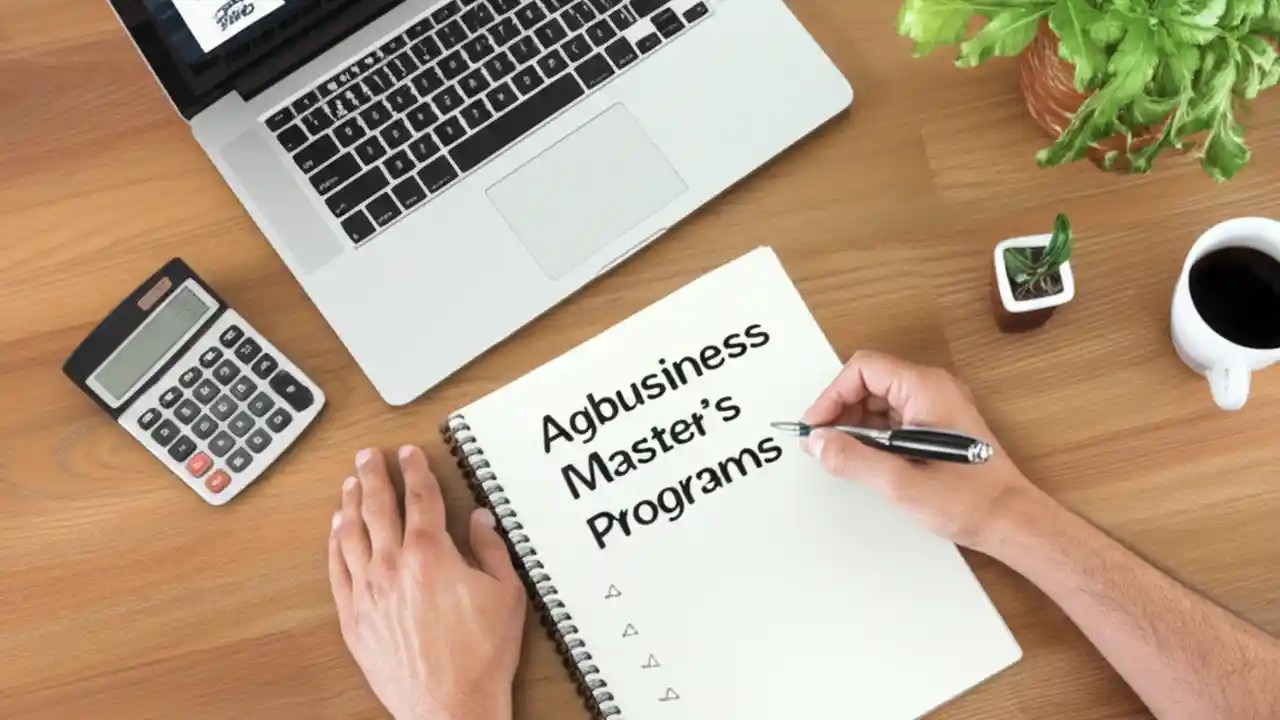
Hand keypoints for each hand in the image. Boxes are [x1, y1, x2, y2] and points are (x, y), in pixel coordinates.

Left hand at [328, 446, 525, 719]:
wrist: (450, 706)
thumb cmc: (481, 656)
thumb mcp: (506, 594)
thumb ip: (492, 548)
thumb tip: (481, 519)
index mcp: (432, 554)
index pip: (420, 497)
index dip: (415, 470)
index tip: (408, 454)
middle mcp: (393, 565)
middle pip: (378, 506)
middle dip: (374, 475)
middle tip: (368, 456)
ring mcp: (368, 591)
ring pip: (351, 533)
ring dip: (350, 503)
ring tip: (350, 484)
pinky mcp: (353, 617)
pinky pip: (337, 568)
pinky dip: (335, 543)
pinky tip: (337, 529)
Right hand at [801, 350, 1042, 551]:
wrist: (1011, 521)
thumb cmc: (972, 501)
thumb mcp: (901, 483)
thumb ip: (854, 459)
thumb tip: (818, 443)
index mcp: (927, 389)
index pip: (864, 369)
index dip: (832, 396)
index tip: (816, 427)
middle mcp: (932, 389)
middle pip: (869, 382)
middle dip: (840, 411)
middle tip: (823, 444)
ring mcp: (936, 405)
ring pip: (878, 400)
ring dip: (854, 425)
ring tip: (843, 457)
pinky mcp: (936, 425)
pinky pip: (892, 417)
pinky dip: (871, 435)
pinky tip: (866, 461)